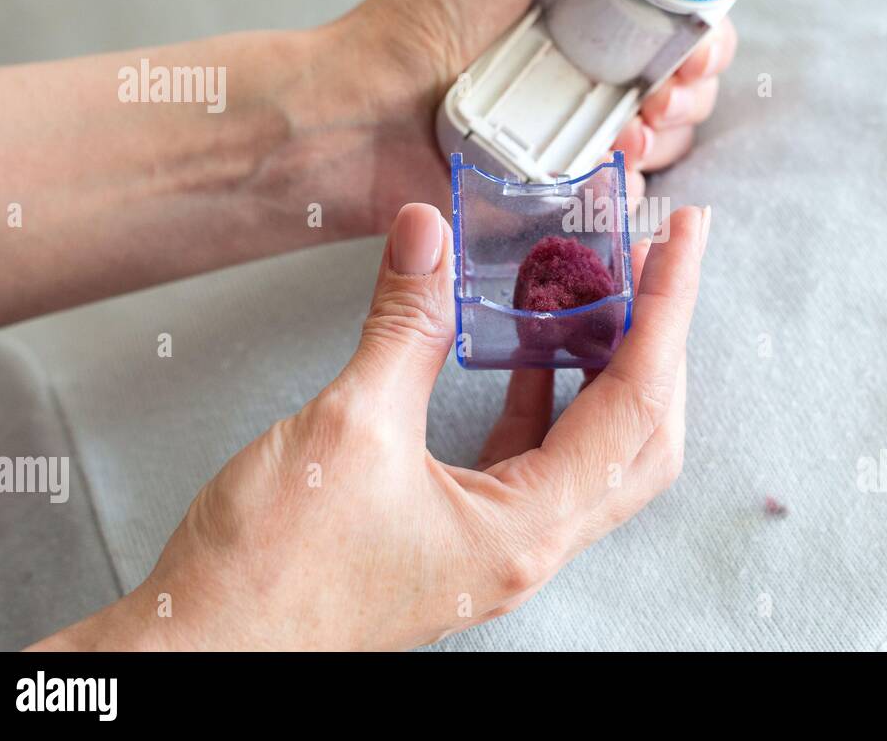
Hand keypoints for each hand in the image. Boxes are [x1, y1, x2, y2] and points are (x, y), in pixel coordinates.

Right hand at [36, 202, 709, 649]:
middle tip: (656, 261)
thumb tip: (430, 239)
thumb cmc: (270, 574)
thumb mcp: (347, 425)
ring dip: (607, 366)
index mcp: (525, 527)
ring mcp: (499, 543)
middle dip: (659, 340)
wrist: (204, 646)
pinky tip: (529, 349)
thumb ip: (405, 326)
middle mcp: (528, 543)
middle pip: (640, 434)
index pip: (635, 402)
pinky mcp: (463, 534)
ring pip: (594, 448)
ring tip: (599, 291)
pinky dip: (547, 394)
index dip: (666, 310)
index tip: (683, 242)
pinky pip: (536, 457)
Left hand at [321, 0, 737, 229]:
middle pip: (690, 78)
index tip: (693, 44)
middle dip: (692, 85)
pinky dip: (635, 177)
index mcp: (591, 11)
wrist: (362, 118)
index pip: (681, 19)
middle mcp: (594, 67)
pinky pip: (631, 187)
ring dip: (667, 132)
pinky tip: (609, 162)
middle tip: (659, 92)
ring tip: (626, 130)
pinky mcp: (564, 184)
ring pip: (671, 135)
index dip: (703, 31)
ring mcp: (580, 128)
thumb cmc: (420, 25)